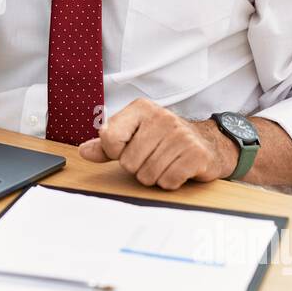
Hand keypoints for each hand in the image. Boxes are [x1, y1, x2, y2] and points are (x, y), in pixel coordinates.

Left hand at [77, 98, 236, 189]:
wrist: (208, 143)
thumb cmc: (164, 140)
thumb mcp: (134, 135)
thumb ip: (107, 144)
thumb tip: (84, 151)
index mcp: (141, 108)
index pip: (109, 138)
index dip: (115, 152)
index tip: (128, 148)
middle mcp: (161, 117)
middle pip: (128, 162)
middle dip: (137, 167)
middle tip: (153, 157)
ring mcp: (181, 135)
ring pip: (147, 175)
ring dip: (154, 176)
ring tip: (165, 163)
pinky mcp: (196, 154)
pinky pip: (168, 181)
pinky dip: (170, 182)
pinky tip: (177, 170)